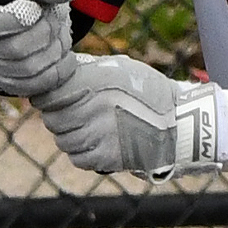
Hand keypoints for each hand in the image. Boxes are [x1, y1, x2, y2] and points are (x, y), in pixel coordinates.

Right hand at [0, 0, 77, 95]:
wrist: (23, 20)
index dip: (19, 18)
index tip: (36, 9)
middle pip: (15, 49)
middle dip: (44, 32)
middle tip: (54, 19)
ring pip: (30, 69)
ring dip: (55, 49)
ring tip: (59, 33)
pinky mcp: (9, 84)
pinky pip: (39, 84)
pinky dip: (59, 68)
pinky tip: (61, 52)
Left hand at [39, 55, 224, 179]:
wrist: (180, 123)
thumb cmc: (151, 92)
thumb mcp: (121, 69)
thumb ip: (90, 69)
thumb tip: (63, 71)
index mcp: (92, 82)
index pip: (48, 95)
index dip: (47, 98)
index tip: (52, 100)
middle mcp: (90, 107)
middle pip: (53, 120)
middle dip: (59, 119)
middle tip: (73, 116)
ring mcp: (97, 134)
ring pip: (63, 141)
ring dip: (71, 137)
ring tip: (88, 131)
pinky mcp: (105, 156)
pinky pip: (79, 159)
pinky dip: (83, 154)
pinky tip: (96, 144)